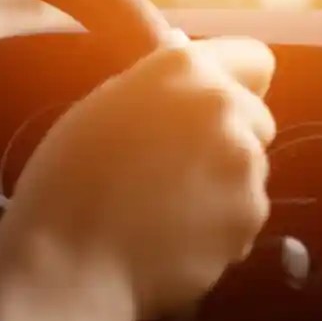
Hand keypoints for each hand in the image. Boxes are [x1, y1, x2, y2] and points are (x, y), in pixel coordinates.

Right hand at [0, 37, 275, 320]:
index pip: (254, 59)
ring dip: (221, 186)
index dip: (235, 83)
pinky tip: (172, 238)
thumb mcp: (98, 110)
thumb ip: (153, 85)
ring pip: (250, 171)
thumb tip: (186, 53)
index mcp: (182, 70)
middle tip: (172, 168)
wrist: (69, 267)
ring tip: (163, 210)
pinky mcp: (250, 219)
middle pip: (256, 120)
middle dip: (226, 140)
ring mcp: (244, 167)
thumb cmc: (65, 184)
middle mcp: (224, 108)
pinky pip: (243, 216)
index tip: (207, 108)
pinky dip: (218, 227)